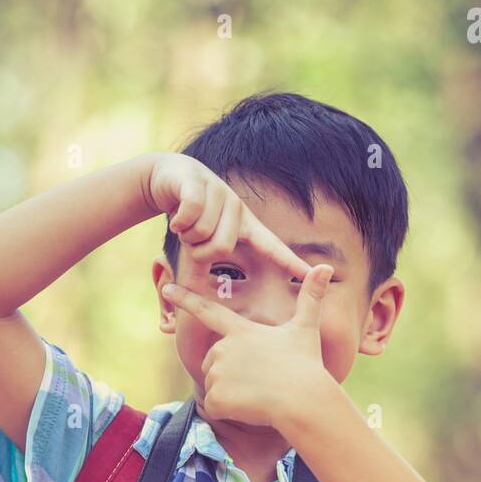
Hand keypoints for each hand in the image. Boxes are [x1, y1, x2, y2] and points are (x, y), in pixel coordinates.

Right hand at [144, 151, 310, 284]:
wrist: (169, 178)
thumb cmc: (189, 216)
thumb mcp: (200, 245)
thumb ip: (199, 272)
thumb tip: (193, 303)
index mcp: (246, 226)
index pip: (272, 247)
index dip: (290, 261)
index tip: (311, 274)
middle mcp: (238, 209)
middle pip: (222, 247)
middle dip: (198, 249)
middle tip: (191, 238)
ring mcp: (221, 193)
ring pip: (203, 231)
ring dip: (185, 234)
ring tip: (184, 223)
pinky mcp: (199, 183)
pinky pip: (191, 213)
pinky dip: (178, 221)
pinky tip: (175, 217)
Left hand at [162, 263, 335, 429]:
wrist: (302, 401)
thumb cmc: (306, 365)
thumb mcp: (306, 329)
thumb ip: (311, 298)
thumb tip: (326, 267)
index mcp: (241, 330)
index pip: (208, 310)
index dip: (186, 298)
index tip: (166, 288)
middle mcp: (224, 348)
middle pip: (214, 360)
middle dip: (230, 372)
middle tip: (259, 379)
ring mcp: (218, 372)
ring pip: (214, 384)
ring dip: (231, 392)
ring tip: (258, 392)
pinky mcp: (217, 396)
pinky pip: (215, 405)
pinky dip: (229, 410)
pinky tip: (249, 407)